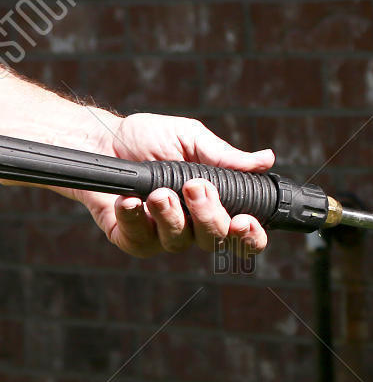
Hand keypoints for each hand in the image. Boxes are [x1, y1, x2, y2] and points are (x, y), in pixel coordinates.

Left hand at [82, 114, 274, 259]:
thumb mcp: (190, 138)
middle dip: (207, 216)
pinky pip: (141, 242)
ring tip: (158, 191)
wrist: (98, 140)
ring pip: (180, 242)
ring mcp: (164, 237)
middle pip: (216, 241)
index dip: (250, 236)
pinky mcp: (134, 240)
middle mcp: (194, 228)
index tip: (243, 220)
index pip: (245, 236)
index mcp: (216, 207)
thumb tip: (266, 159)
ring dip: (171, 216)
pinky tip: (129, 201)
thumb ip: (226, 155)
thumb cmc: (146, 139)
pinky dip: (135, 219)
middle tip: (194, 186)